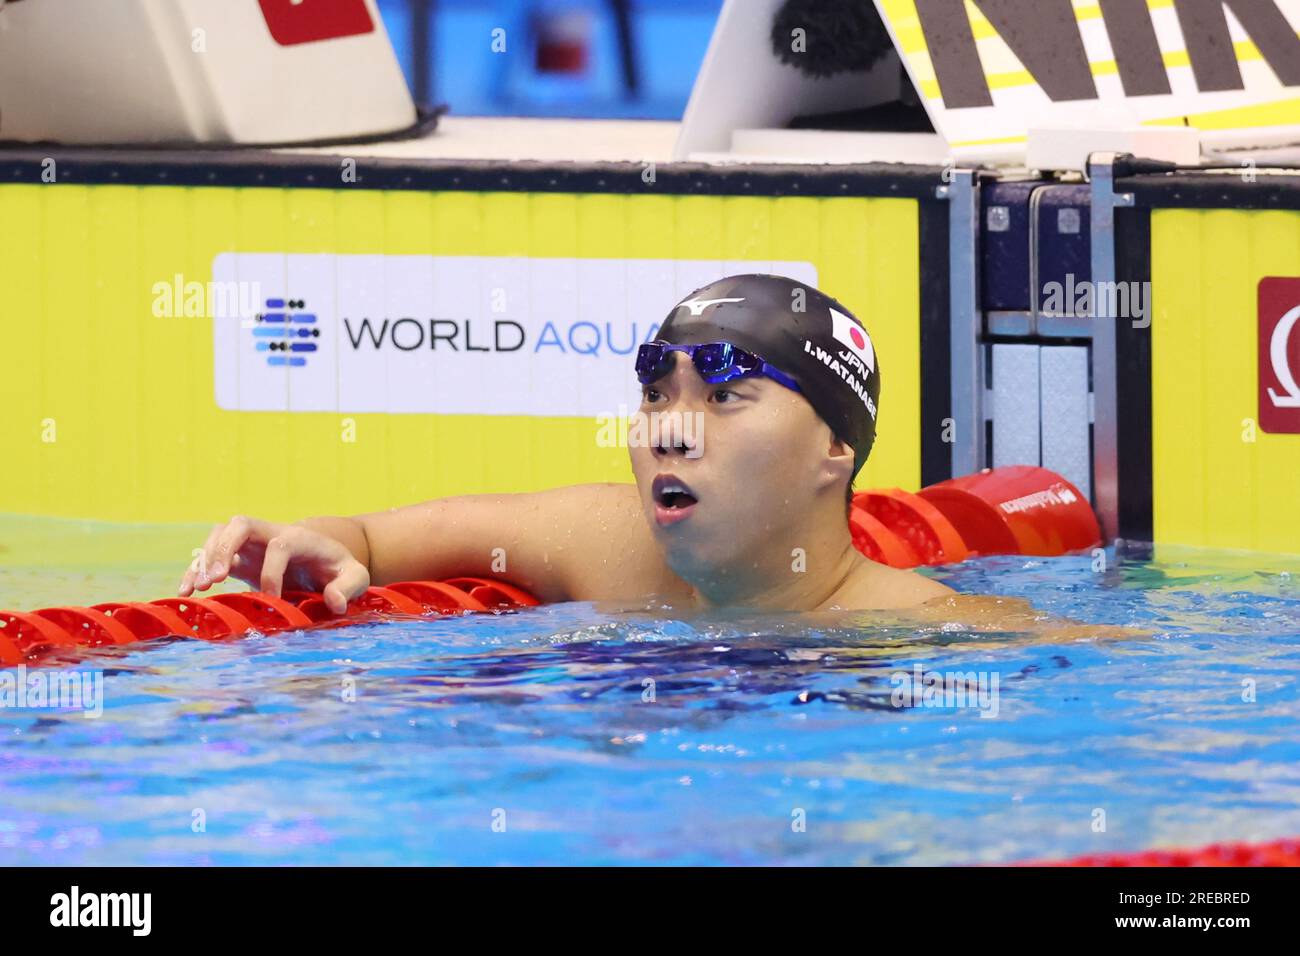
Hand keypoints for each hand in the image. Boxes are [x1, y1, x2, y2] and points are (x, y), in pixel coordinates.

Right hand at [178, 515, 369, 613]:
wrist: (326, 561)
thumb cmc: (340, 570)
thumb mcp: (355, 576)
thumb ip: (349, 587)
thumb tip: (334, 602)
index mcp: (300, 538)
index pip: (280, 545)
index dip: (274, 572)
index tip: (273, 599)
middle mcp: (272, 534)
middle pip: (241, 524)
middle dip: (225, 548)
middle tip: (217, 579)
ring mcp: (252, 545)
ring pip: (220, 535)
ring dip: (205, 559)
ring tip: (197, 588)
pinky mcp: (239, 559)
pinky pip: (210, 556)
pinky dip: (195, 570)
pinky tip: (185, 591)